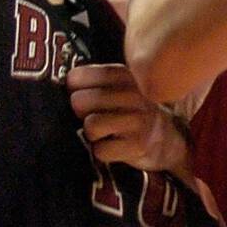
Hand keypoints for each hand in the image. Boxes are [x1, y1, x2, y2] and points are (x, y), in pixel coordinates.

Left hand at [66, 62, 193, 184]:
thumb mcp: (119, 88)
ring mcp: (138, 119)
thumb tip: (59, 84)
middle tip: (94, 116)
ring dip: (92, 134)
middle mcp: (133, 94)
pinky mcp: (138, 144)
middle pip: (80, 102)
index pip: (79, 76)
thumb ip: (94, 81)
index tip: (81, 94)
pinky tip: (113, 145)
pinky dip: (102, 152)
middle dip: (82, 113)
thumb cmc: (132, 111)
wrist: (167, 138)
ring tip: (104, 132)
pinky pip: (101, 150)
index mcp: (123, 75)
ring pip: (91, 125)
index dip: (74, 89)